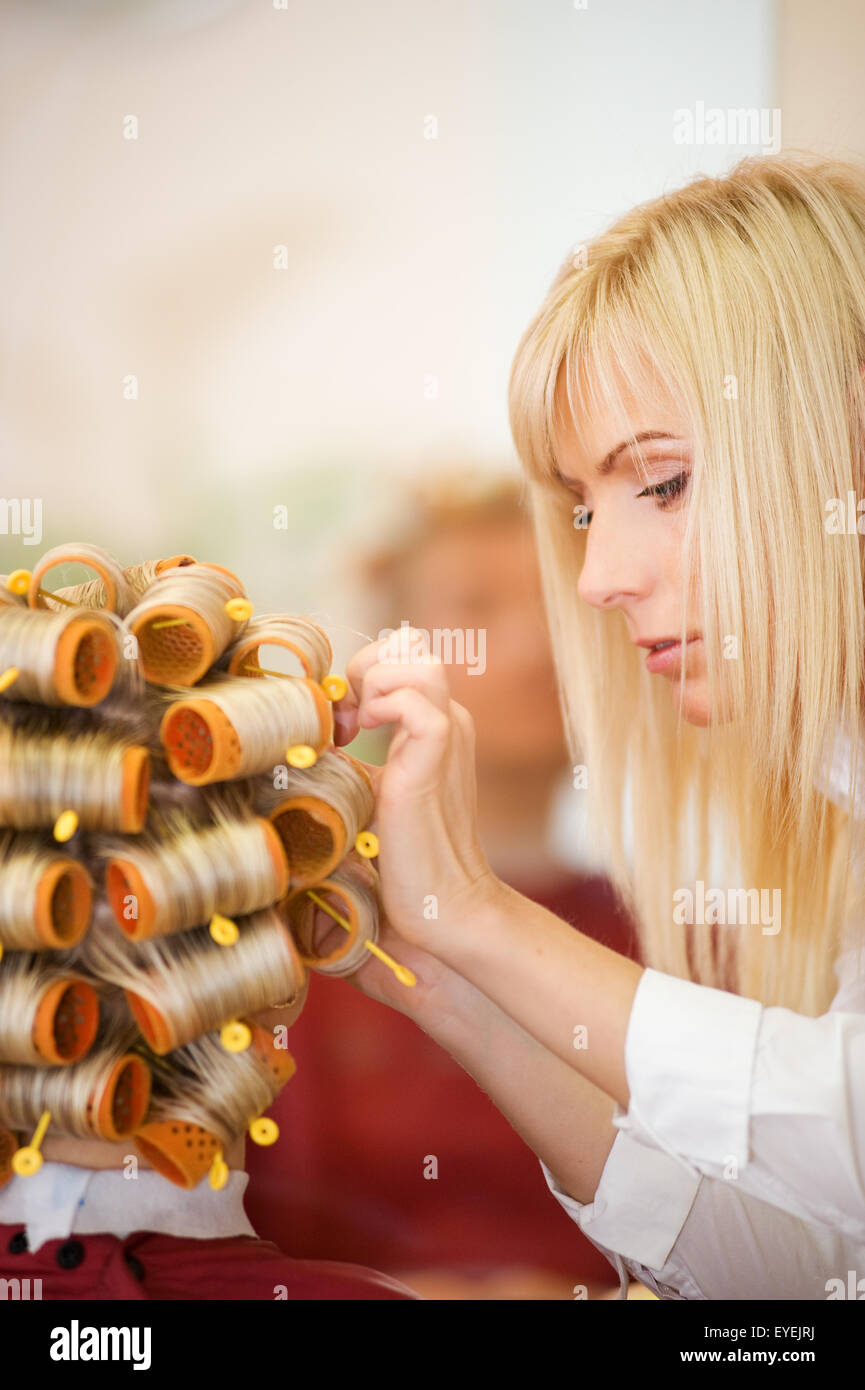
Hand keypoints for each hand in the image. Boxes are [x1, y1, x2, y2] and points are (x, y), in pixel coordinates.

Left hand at [332, 631, 502, 950]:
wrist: (444, 903)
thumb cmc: (405, 860)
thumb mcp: (373, 793)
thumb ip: (355, 763)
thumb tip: (307, 748)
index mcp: (435, 726)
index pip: (404, 656)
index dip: (364, 672)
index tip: (338, 722)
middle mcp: (448, 720)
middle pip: (413, 645)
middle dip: (366, 666)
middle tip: (343, 720)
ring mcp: (448, 734)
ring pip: (419, 659)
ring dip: (374, 681)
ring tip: (355, 725)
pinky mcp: (438, 755)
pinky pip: (418, 701)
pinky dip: (383, 705)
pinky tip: (363, 737)